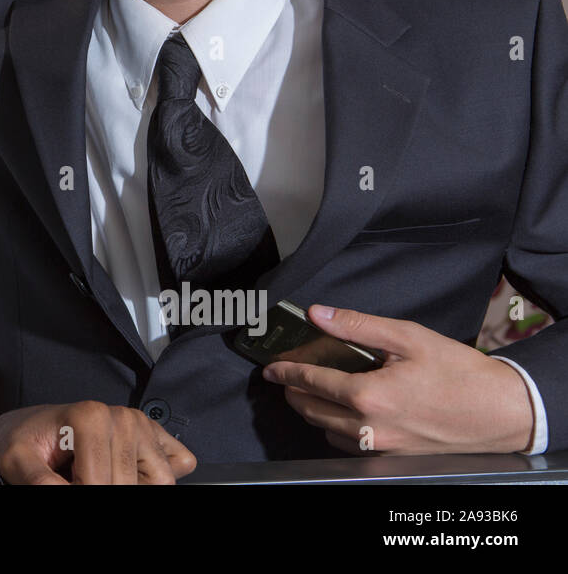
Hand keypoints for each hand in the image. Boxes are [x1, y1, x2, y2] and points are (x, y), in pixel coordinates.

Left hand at [0, 401, 195, 483]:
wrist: (31, 429)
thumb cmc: (26, 442)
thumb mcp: (16, 460)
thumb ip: (37, 479)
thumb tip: (62, 490)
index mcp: (90, 417)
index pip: (98, 483)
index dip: (78, 491)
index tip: (66, 484)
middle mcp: (122, 417)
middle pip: (128, 485)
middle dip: (103, 490)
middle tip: (77, 477)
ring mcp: (142, 425)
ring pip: (160, 480)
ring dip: (132, 485)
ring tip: (99, 476)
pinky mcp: (154, 435)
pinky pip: (179, 463)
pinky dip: (158, 477)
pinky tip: (131, 474)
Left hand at [263, 304, 535, 454]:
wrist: (502, 411)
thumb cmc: (459, 372)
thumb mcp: (408, 337)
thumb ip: (357, 326)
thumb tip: (317, 314)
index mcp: (369, 396)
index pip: (311, 382)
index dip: (286, 372)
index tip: (271, 367)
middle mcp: (369, 428)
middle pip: (311, 410)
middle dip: (293, 392)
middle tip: (286, 376)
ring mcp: (381, 448)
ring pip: (327, 431)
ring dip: (314, 411)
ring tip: (313, 391)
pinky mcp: (393, 458)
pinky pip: (350, 446)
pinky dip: (336, 429)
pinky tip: (342, 412)